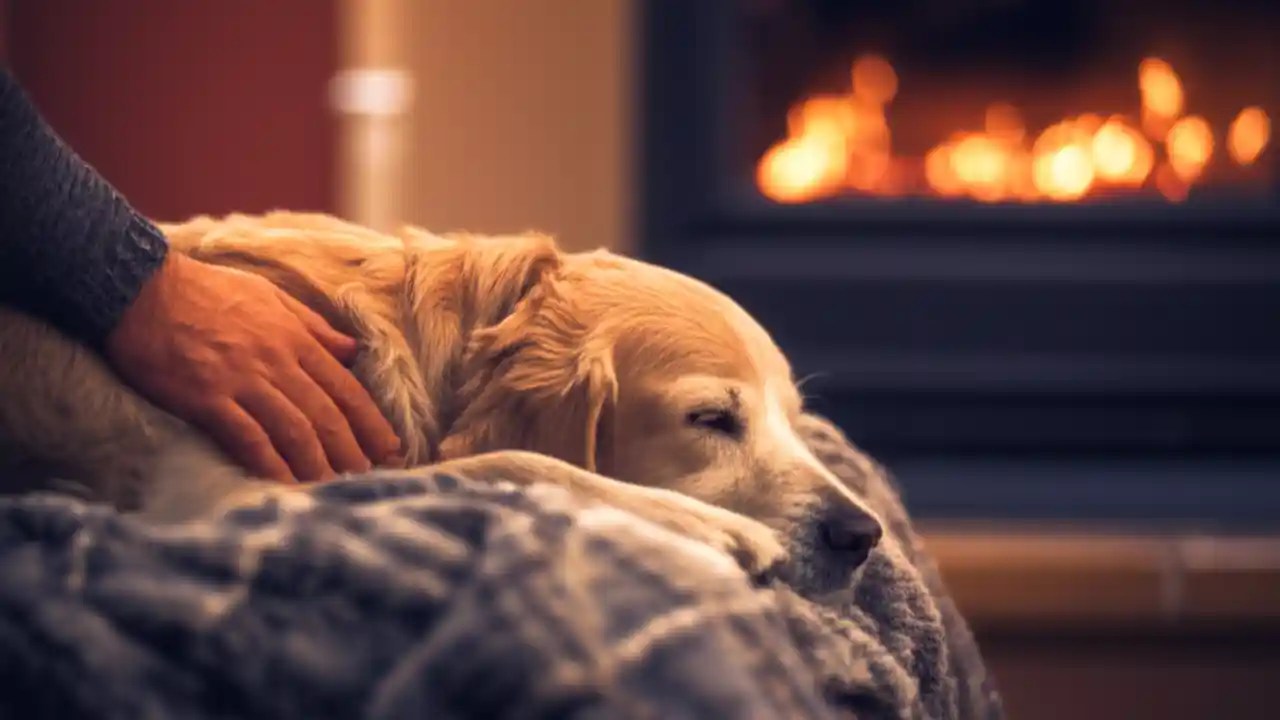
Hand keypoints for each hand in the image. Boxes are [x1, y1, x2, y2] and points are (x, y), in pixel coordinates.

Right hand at [105, 252, 400, 481]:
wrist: (141, 288)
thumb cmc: (207, 290)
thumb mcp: (270, 296)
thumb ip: (313, 326)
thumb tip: (350, 351)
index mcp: (295, 339)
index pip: (345, 388)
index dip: (371, 422)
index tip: (389, 448)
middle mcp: (277, 362)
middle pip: (326, 415)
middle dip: (352, 450)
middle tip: (369, 478)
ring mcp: (243, 381)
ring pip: (295, 429)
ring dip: (318, 463)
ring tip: (336, 489)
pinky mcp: (208, 398)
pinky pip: (248, 438)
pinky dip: (271, 464)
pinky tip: (286, 486)